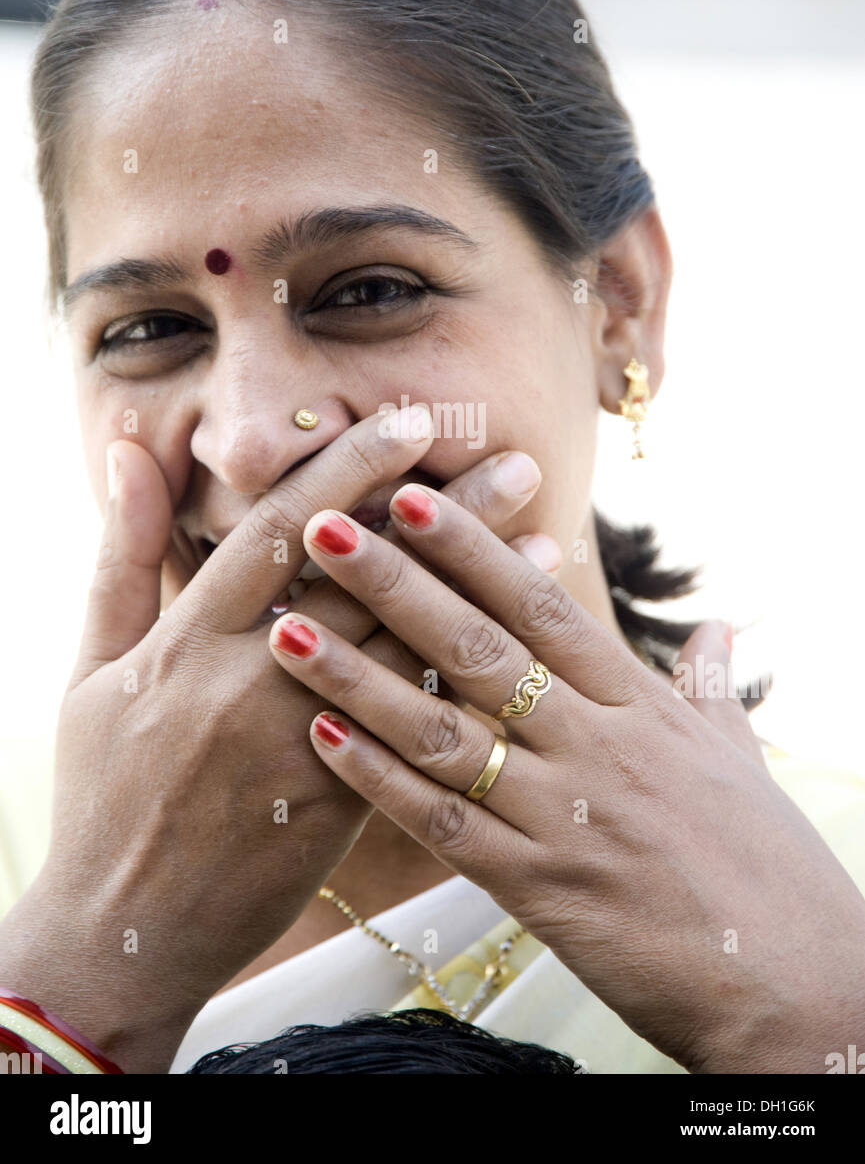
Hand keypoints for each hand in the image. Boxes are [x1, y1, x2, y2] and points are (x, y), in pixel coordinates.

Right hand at [0, 412, 550, 1071]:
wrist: (123, 934)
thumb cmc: (103, 793)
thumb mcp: (92, 670)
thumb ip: (124, 557)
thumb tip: (128, 454)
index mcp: (188, 642)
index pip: (280, 531)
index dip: (350, 470)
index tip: (412, 423)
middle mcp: (250, 686)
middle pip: (366, 581)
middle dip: (446, 517)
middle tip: (514, 462)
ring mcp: (301, 746)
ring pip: (407, 650)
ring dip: (478, 592)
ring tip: (542, 536)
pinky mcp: (341, 805)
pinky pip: (414, 727)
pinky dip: (465, 675)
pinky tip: (518, 643)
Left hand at [268, 484, 864, 1074]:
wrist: (797, 981)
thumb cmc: (768, 864)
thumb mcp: (740, 757)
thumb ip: (712, 686)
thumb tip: (719, 630)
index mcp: (640, 703)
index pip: (543, 605)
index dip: (473, 547)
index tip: (412, 496)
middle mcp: (595, 743)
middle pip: (479, 647)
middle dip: (396, 583)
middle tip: (324, 526)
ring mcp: (563, 812)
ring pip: (442, 728)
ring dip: (358, 675)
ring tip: (288, 628)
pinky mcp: (539, 886)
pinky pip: (442, 824)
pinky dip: (379, 781)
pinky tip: (322, 738)